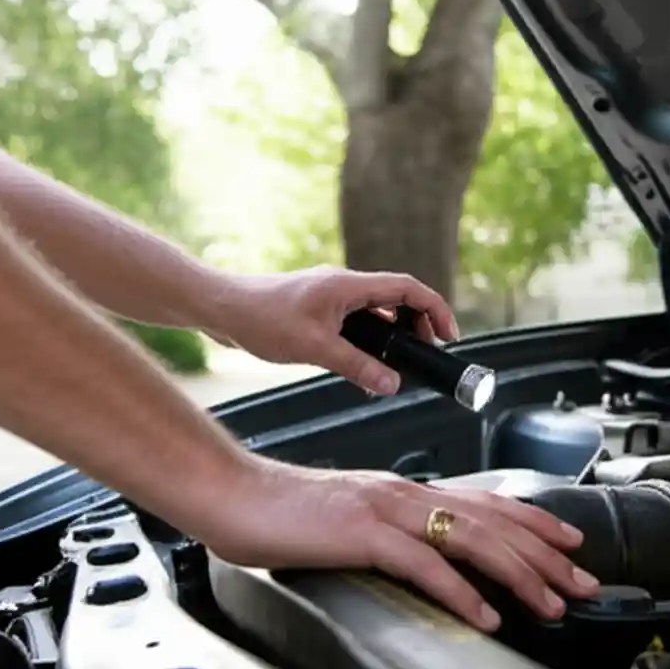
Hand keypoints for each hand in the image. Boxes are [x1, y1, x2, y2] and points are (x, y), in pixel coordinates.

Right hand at [198, 457, 600, 631]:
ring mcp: (388, 509)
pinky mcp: (365, 532)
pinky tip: (484, 614)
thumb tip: (429, 557)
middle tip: (583, 583)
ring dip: (520, 574)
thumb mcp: (355, 519)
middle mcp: (407, 493)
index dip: (535, 522)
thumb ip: (395, 532)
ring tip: (551, 603)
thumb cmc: (288, 511)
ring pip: (472, 538)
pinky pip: (425, 564)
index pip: (487, 501)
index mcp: (407, 491)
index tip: (571, 545)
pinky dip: (461, 591)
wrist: (237, 494)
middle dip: (547, 554)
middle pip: (495, 521)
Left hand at [212, 266, 459, 394]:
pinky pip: (355, 321)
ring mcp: (330, 296)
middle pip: (397, 300)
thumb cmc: (261, 318)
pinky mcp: (317, 309)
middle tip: (422, 356)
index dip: (435, 310)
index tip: (448, 336)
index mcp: (350, 285)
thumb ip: (357, 366)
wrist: (220, 308)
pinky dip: (367, 339)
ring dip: (391, 335)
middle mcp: (344, 285)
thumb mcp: (315, 348)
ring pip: (376, 312)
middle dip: (418, 326)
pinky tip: (360, 364)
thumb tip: (392, 383)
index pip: (408, 289)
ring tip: (394, 366)